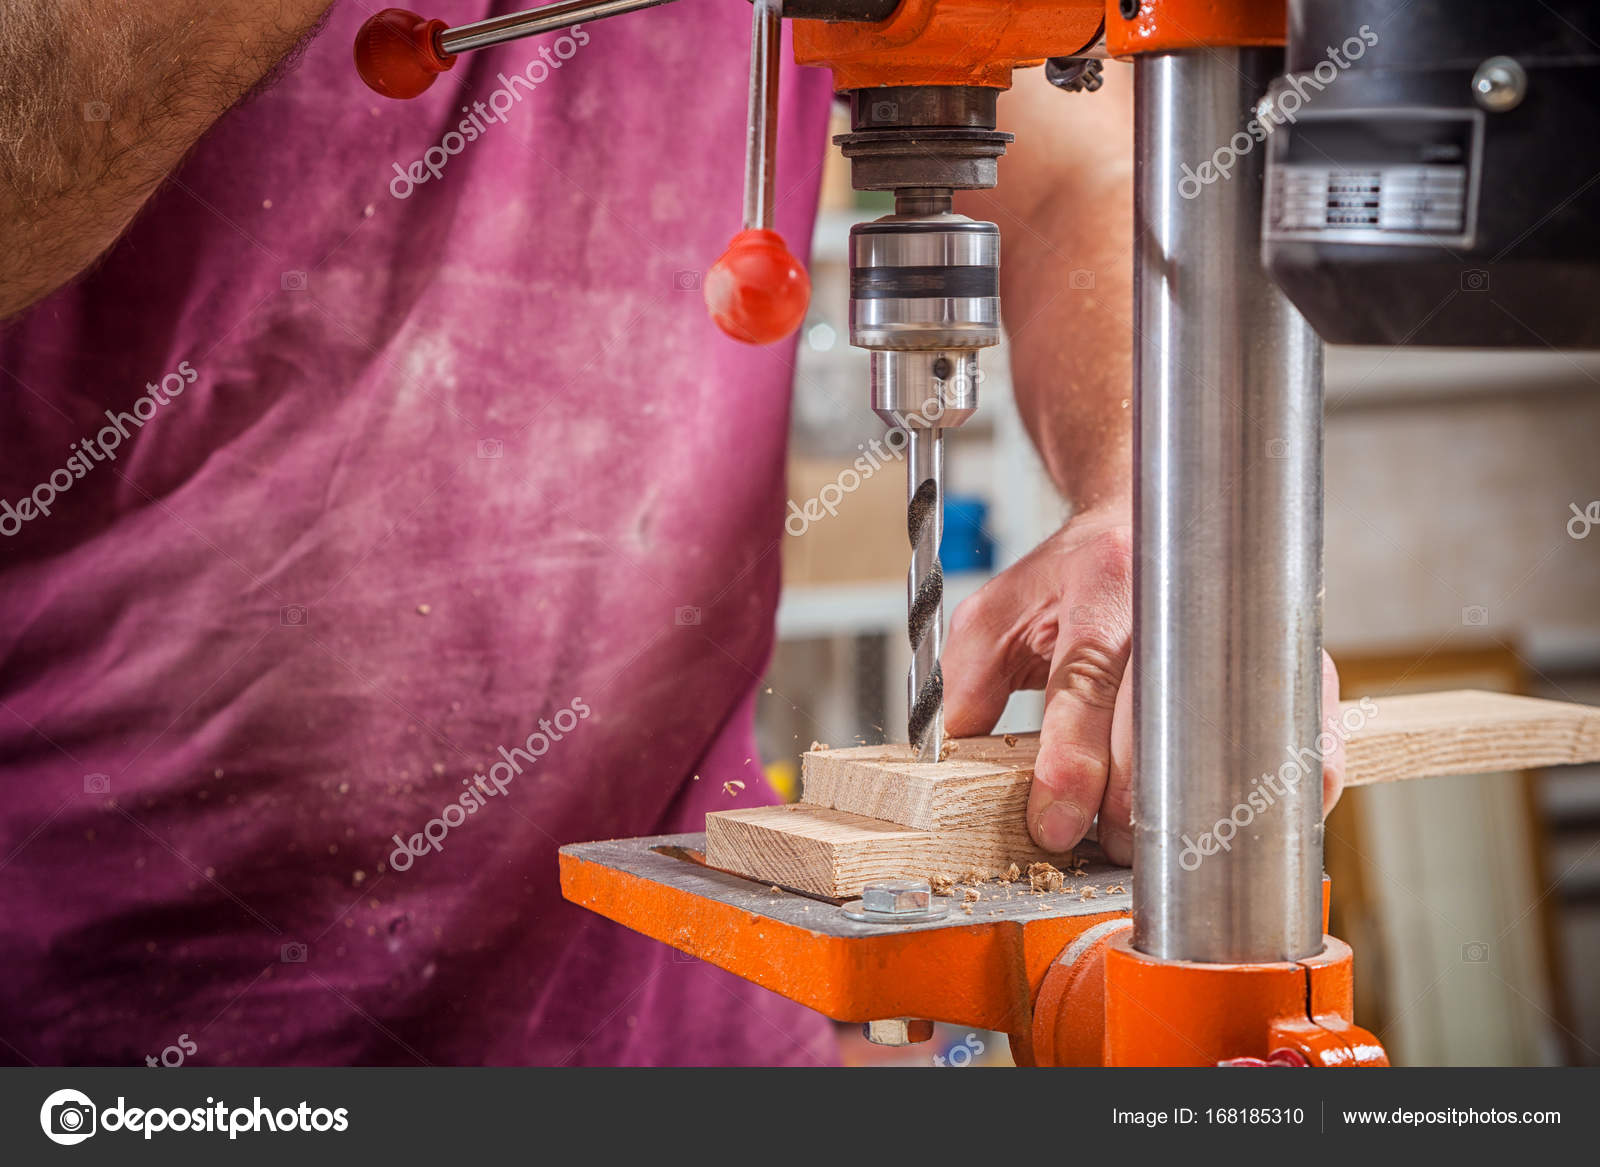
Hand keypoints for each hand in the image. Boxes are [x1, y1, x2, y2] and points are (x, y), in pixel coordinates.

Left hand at [942, 501, 1345, 863]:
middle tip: (1107, 847)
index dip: (1070, 762)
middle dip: (1131, 804)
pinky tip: (1243, 820)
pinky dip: (1279, 791)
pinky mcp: (1294, 660)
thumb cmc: (1078, 575)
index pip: (1086, 681)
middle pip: (1161, 723)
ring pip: (1233, 738)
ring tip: (1164, 848)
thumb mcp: (999, 610)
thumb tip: (958, 755)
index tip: (1055, 824)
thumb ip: (968, 680)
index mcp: (1102, 584)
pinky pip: (1304, 738)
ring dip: (1199, 810)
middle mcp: (1179, 604)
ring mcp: (1245, 631)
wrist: (1156, 519)